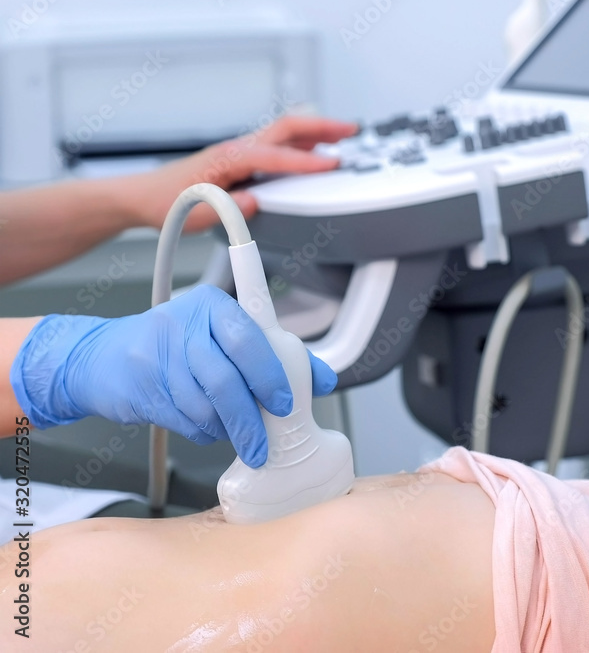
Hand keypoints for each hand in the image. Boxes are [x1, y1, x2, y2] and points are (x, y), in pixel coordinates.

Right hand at [9, 286, 338, 466]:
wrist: (102, 357)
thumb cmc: (179, 345)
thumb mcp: (225, 336)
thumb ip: (275, 355)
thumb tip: (325, 379)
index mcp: (213, 305)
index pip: (248, 339)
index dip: (270, 375)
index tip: (286, 405)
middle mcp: (182, 325)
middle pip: (225, 380)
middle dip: (249, 420)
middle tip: (263, 444)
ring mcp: (157, 356)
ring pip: (204, 407)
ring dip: (225, 429)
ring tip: (234, 433)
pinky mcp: (140, 387)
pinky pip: (184, 421)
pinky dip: (202, 432)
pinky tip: (206, 426)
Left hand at [121, 116, 358, 231]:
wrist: (144, 196)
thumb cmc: (167, 204)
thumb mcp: (197, 214)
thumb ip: (228, 209)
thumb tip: (256, 202)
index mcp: (229, 158)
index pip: (277, 156)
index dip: (307, 161)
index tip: (333, 164)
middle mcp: (237, 148)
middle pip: (287, 127)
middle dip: (323, 126)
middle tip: (352, 129)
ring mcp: (240, 151)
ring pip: (284, 132)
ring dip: (315, 130)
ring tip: (343, 135)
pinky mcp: (240, 159)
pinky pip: (278, 143)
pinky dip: (301, 141)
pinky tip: (313, 148)